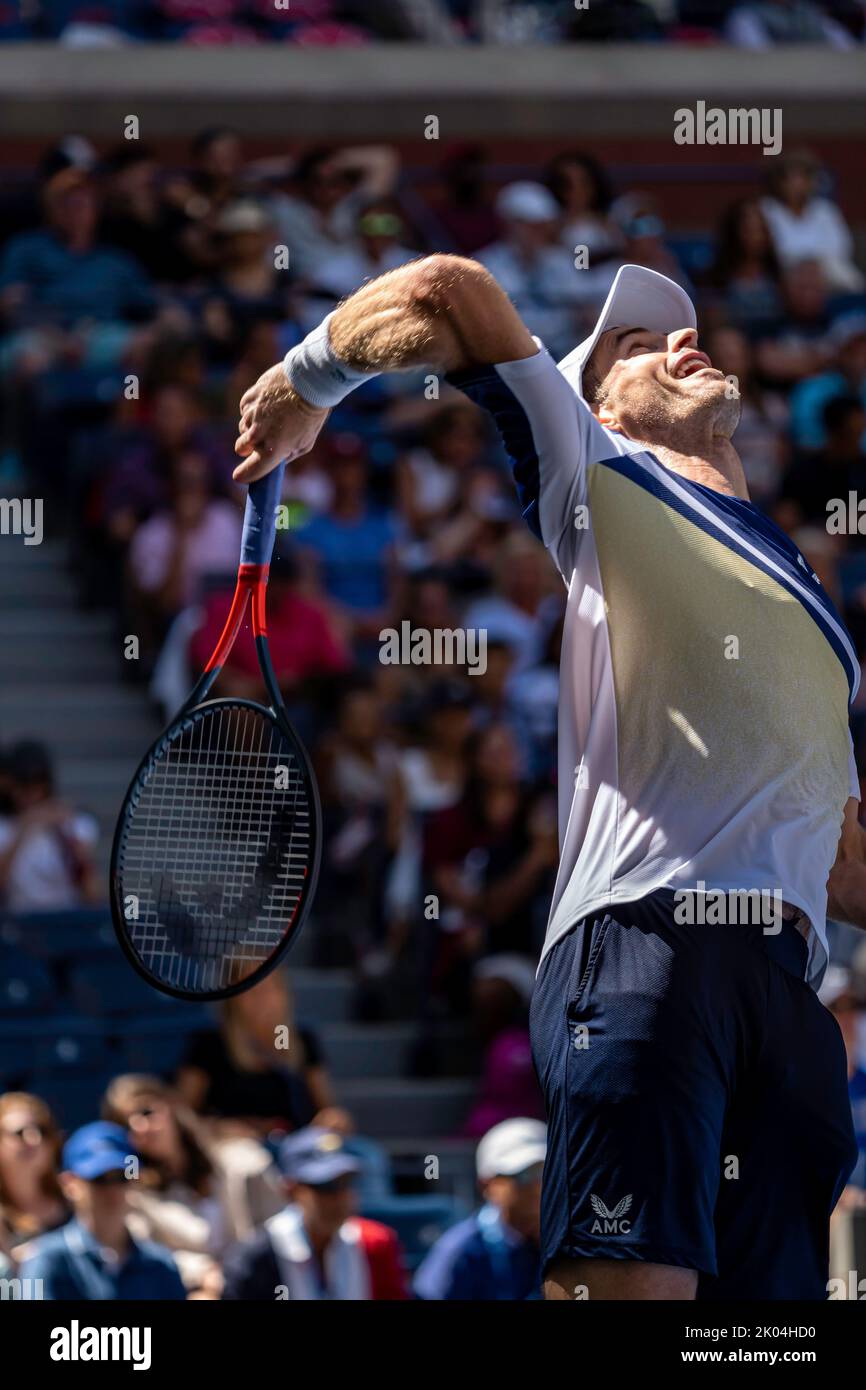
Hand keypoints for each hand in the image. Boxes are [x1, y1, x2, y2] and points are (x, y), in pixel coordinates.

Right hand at [234, 364, 329, 483]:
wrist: (309, 382)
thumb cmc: (310, 416)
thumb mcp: (305, 443)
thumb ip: (285, 456)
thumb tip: (272, 461)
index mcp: (272, 450)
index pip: (248, 471)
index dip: (243, 475)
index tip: (240, 476)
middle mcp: (257, 435)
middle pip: (240, 448)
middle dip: (249, 447)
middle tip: (263, 440)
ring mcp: (250, 416)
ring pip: (242, 428)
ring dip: (253, 426)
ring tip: (273, 416)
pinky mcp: (247, 400)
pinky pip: (244, 411)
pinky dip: (253, 411)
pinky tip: (269, 404)